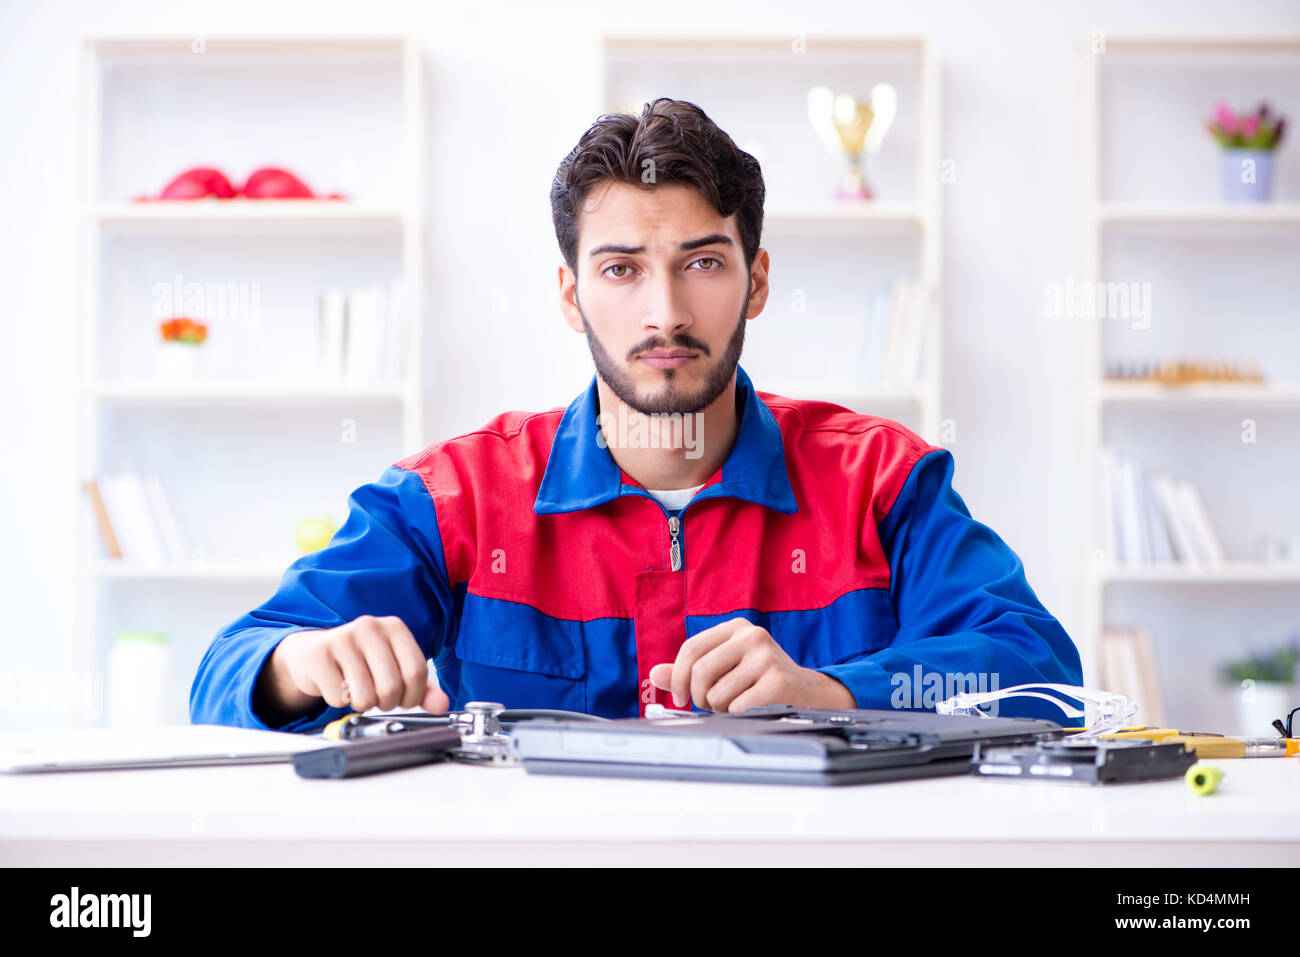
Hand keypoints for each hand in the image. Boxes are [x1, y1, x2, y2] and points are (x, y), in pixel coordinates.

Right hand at [281, 614, 448, 713]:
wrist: (317, 654)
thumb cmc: (362, 662)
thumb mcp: (395, 669)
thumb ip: (422, 688)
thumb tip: (441, 705)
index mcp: (394, 627)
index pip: (416, 672)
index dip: (413, 696)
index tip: (404, 699)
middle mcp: (370, 626)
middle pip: (392, 686)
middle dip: (387, 703)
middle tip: (377, 696)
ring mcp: (342, 637)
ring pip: (365, 696)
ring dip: (363, 704)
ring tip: (357, 690)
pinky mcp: (318, 654)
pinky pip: (338, 698)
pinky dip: (340, 702)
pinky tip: (337, 685)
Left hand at [647, 618, 855, 712]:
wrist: (809, 693)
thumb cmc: (762, 680)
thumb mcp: (726, 668)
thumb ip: (689, 670)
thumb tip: (654, 674)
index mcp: (736, 628)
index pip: (691, 649)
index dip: (678, 677)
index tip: (681, 697)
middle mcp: (751, 636)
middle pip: (700, 671)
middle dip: (699, 697)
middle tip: (711, 705)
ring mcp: (766, 656)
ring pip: (717, 693)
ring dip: (721, 708)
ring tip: (739, 703)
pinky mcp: (778, 680)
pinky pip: (737, 706)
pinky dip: (739, 714)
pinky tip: (753, 707)